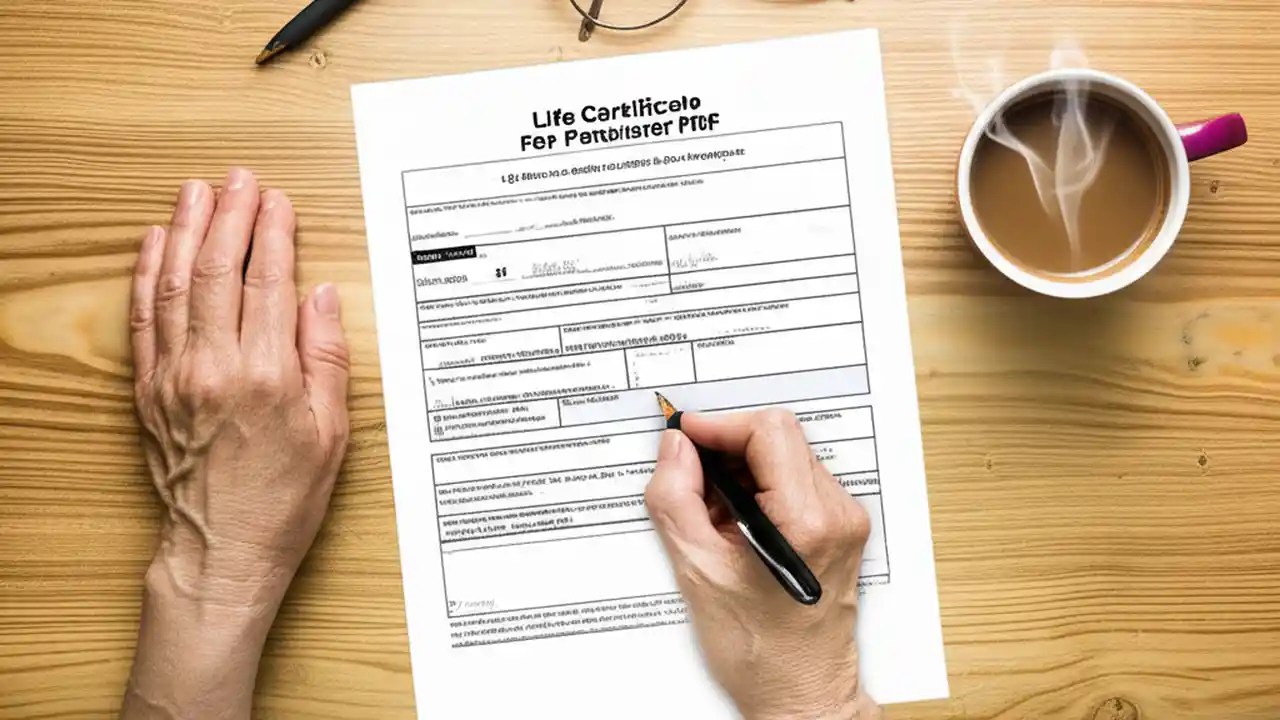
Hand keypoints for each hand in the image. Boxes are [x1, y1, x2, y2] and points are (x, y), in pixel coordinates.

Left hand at [122, 169, 349, 717]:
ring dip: (185, 231)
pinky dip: (147, 274)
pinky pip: (143, 318)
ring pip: (176, 284)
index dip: (273, 234)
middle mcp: (215, 367)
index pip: (269, 282)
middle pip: (219, 270)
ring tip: (196, 193)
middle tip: (239, 180)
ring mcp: (175, 376)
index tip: (277, 202)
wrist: (223, 550)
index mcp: (268, 375)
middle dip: (230, 217)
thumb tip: (320, 297)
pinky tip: (154, 245)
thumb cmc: (284, 498)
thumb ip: (325, 357)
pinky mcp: (149, 390)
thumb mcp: (331, 432)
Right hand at [645, 409, 881, 719]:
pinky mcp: (839, 527)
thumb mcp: (697, 570)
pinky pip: (795, 481)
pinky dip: (759, 489)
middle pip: (778, 437)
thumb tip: (674, 449)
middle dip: (727, 449)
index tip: (685, 436)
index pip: (768, 431)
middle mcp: (836, 513)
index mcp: (807, 520)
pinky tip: (736, 524)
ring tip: (714, 515)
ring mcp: (843, 520)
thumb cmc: (759, 651)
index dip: (719, 426)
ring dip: (742, 471)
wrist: (800, 693)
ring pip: (785, 456)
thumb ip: (676, 497)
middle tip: (692, 480)